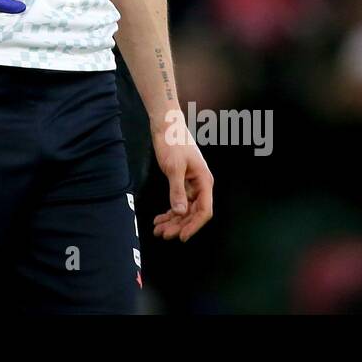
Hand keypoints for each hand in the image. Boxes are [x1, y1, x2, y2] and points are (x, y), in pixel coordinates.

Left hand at [150, 116, 213, 241]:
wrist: (166, 125)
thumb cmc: (172, 141)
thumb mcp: (174, 167)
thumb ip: (177, 190)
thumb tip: (180, 212)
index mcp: (204, 181)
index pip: (204, 210)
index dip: (194, 225)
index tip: (181, 237)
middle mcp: (200, 185)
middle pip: (193, 212)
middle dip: (179, 225)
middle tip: (162, 234)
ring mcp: (191, 184)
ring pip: (184, 209)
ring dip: (172, 221)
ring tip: (157, 229)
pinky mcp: (181, 182)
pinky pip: (178, 201)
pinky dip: (169, 211)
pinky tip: (159, 218)